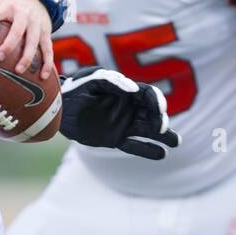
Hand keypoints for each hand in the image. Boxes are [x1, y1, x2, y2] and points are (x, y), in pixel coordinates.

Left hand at [0, 0, 54, 79]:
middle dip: (9, 44)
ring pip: (34, 42)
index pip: (1, 10)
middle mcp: (25, 15)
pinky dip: (47, 63)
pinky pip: (48, 50)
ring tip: (18, 70)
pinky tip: (43, 76)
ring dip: (27, 57)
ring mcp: (37, 26)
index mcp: (9, 7)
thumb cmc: (9, 5)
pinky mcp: (46, 35)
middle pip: (17, 30)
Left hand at [60, 67, 180, 158]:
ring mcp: (124, 124)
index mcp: (127, 92)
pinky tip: (161, 154)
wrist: (60, 108)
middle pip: (155, 115)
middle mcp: (130, 108)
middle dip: (162, 121)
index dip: (158, 103)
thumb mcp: (92, 80)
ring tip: (175, 142)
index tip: (158, 111)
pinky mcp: (116, 139)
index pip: (150, 96)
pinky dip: (148, 150)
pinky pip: (135, 146)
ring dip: (165, 136)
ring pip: (150, 131)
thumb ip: (112, 82)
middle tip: (161, 130)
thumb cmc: (76, 88)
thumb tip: (133, 90)